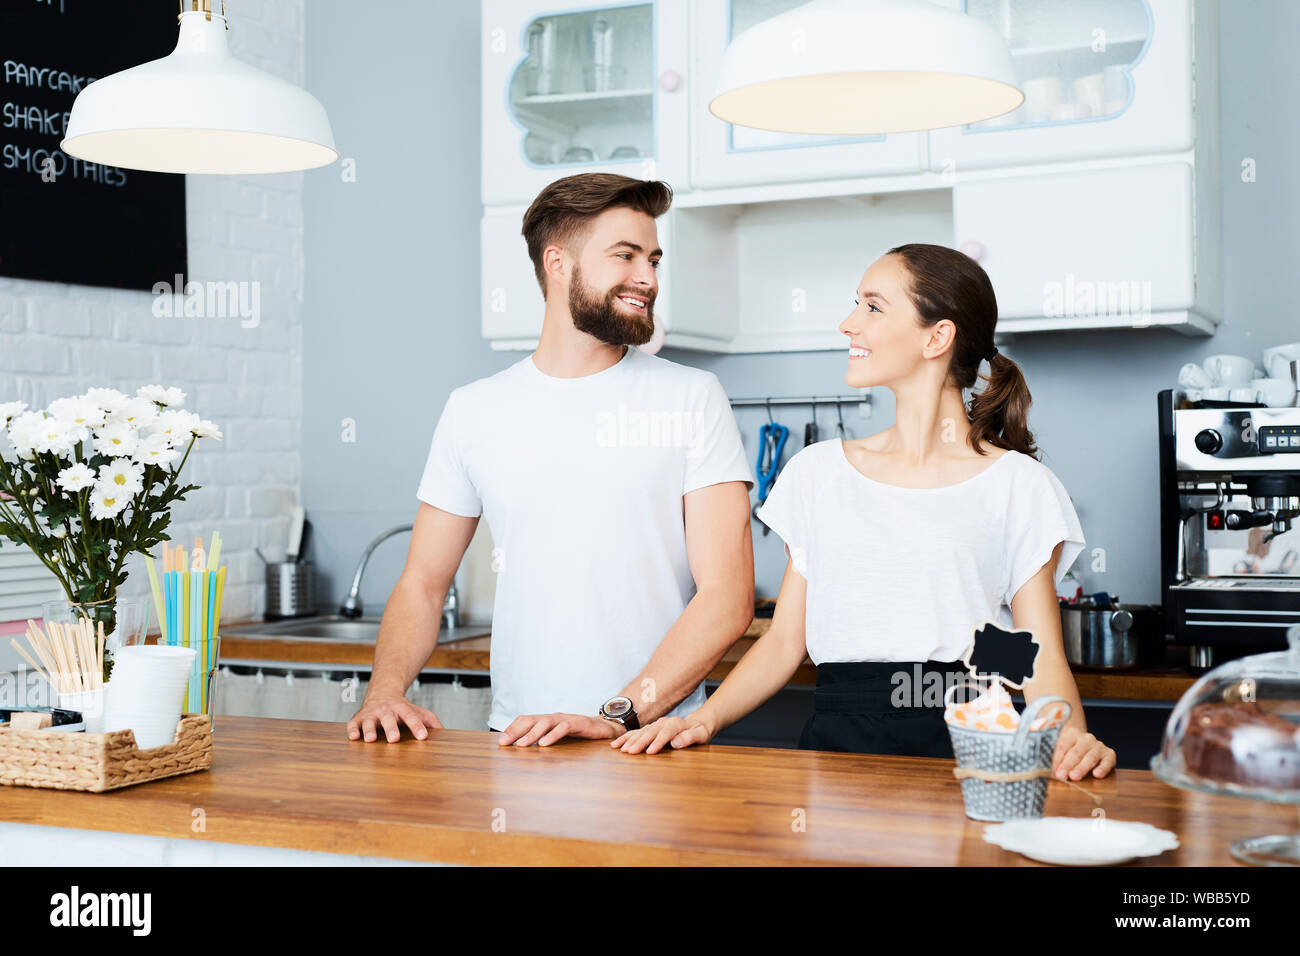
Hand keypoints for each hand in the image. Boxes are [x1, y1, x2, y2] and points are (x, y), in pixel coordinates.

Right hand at [347, 693, 442, 742]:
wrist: (382, 693)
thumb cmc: (402, 708)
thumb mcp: (418, 711)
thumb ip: (430, 721)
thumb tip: (444, 733)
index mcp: (402, 708)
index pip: (411, 716)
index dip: (417, 726)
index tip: (423, 737)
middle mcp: (386, 710)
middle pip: (389, 718)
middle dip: (391, 728)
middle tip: (394, 739)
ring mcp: (371, 713)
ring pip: (369, 721)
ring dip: (369, 729)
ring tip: (370, 739)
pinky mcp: (358, 718)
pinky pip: (353, 724)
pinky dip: (352, 730)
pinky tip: (353, 737)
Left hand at [498, 713, 620, 746]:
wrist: (605, 728)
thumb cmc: (579, 734)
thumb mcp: (559, 737)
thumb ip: (544, 740)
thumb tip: (524, 750)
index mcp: (548, 720)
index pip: (526, 720)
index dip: (512, 729)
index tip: (501, 742)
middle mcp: (554, 717)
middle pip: (532, 719)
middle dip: (516, 731)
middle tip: (504, 743)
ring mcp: (566, 719)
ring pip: (546, 722)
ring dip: (532, 734)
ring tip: (521, 745)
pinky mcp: (579, 723)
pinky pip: (564, 727)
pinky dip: (553, 735)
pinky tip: (545, 744)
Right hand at [610, 713, 713, 753]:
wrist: (696, 724)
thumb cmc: (700, 732)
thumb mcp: (701, 734)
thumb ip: (690, 737)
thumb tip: (676, 742)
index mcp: (676, 723)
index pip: (666, 733)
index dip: (658, 742)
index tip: (650, 752)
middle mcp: (663, 722)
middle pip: (650, 732)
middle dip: (639, 742)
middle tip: (630, 752)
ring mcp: (655, 725)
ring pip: (640, 732)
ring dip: (630, 741)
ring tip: (620, 749)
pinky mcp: (650, 729)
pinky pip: (636, 733)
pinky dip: (626, 738)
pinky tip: (616, 745)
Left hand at [1051, 725, 1116, 779]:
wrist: (1088, 747)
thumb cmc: (1071, 751)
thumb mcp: (1062, 751)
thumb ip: (1056, 759)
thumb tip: (1048, 772)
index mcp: (1072, 734)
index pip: (1062, 746)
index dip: (1056, 758)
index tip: (1051, 770)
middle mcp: (1086, 738)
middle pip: (1075, 752)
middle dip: (1067, 764)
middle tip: (1061, 775)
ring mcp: (1099, 745)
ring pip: (1090, 757)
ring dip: (1081, 768)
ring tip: (1074, 776)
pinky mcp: (1110, 754)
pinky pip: (1107, 761)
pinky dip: (1103, 768)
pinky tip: (1097, 774)